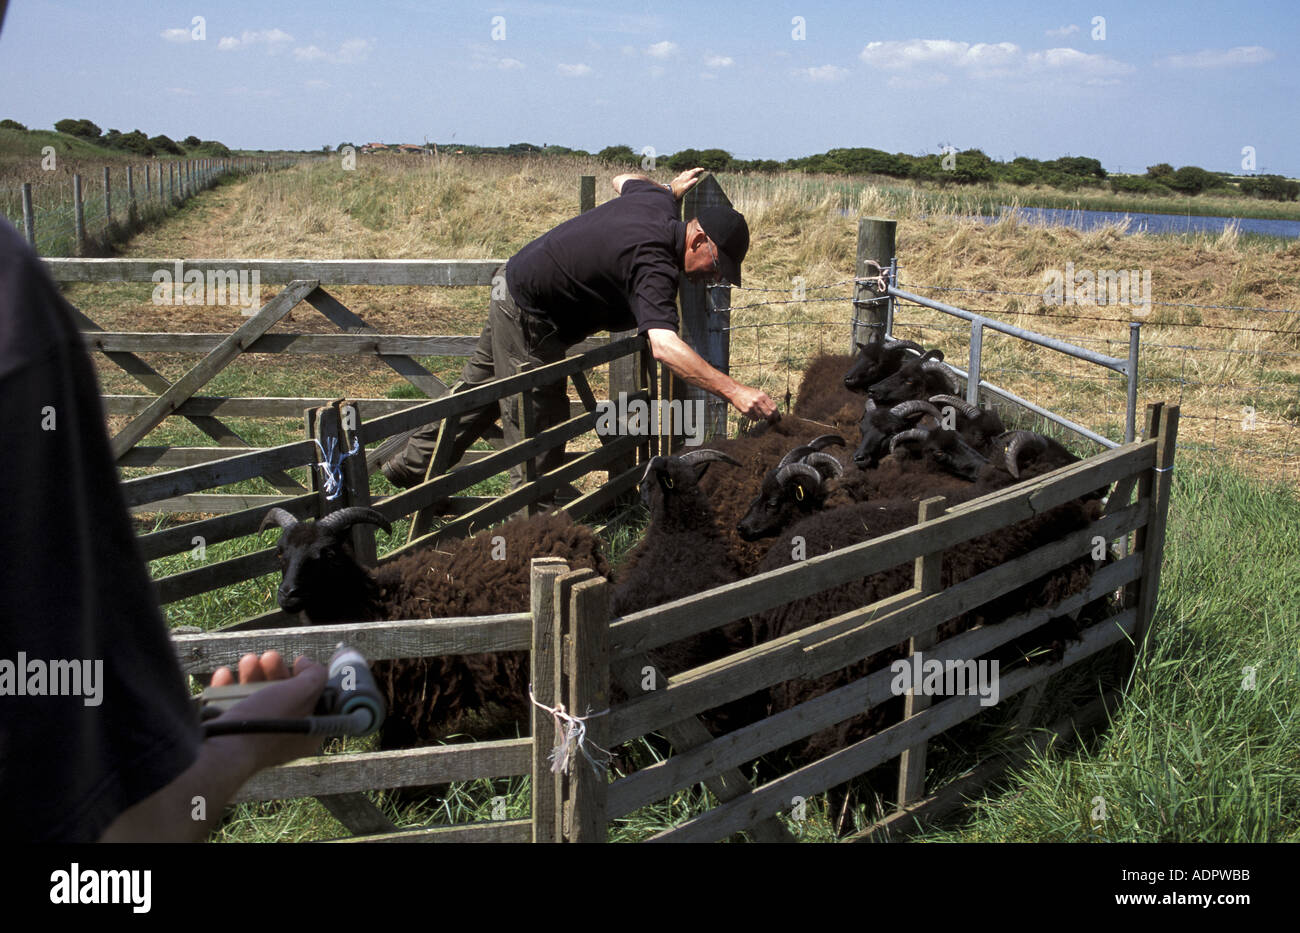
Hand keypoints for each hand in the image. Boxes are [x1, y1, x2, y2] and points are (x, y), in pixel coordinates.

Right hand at [209, 651, 327, 769]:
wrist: (223, 748)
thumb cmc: (268, 721)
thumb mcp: (302, 692)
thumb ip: (314, 675)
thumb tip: (307, 664)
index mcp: (308, 733)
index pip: (314, 702)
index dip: (309, 680)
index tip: (298, 664)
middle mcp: (284, 737)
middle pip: (284, 696)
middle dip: (276, 671)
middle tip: (269, 657)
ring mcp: (257, 736)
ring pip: (257, 698)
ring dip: (252, 674)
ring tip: (247, 661)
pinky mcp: (231, 734)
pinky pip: (231, 706)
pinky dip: (227, 688)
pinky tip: (225, 675)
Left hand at [670, 167, 705, 198]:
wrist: (668, 193)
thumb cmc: (677, 192)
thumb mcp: (685, 188)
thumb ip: (690, 183)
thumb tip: (696, 178)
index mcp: (685, 179)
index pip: (693, 172)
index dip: (698, 170)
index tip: (702, 169)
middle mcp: (682, 177)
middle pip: (689, 171)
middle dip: (695, 170)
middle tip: (699, 169)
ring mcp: (679, 178)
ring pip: (685, 173)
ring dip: (690, 171)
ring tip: (692, 171)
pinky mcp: (676, 180)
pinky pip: (681, 175)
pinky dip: (684, 174)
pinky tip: (684, 175)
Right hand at [729, 385, 779, 421]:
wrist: (736, 392)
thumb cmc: (749, 393)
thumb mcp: (759, 393)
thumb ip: (766, 401)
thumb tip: (774, 411)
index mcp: (762, 396)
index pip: (773, 407)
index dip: (776, 413)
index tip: (777, 417)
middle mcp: (757, 401)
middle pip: (769, 414)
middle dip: (771, 418)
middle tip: (771, 419)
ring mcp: (751, 406)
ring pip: (761, 417)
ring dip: (762, 417)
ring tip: (758, 412)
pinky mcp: (746, 411)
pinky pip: (755, 418)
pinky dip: (755, 417)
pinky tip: (752, 412)